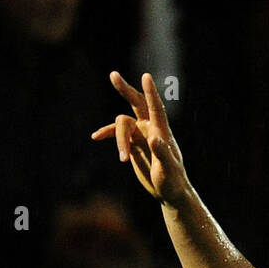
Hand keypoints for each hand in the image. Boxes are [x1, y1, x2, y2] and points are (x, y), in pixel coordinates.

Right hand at [91, 71, 189, 205]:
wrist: (169, 192)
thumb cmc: (172, 181)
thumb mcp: (167, 169)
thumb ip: (162, 153)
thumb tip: (154, 137)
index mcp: (162, 131)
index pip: (156, 108)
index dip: (150, 92)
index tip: (146, 76)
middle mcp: (150, 128)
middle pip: (136, 103)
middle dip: (125, 90)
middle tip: (113, 75)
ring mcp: (140, 134)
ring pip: (122, 125)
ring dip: (118, 139)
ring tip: (123, 160)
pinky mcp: (132, 143)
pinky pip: (116, 133)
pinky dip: (107, 134)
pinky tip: (96, 137)